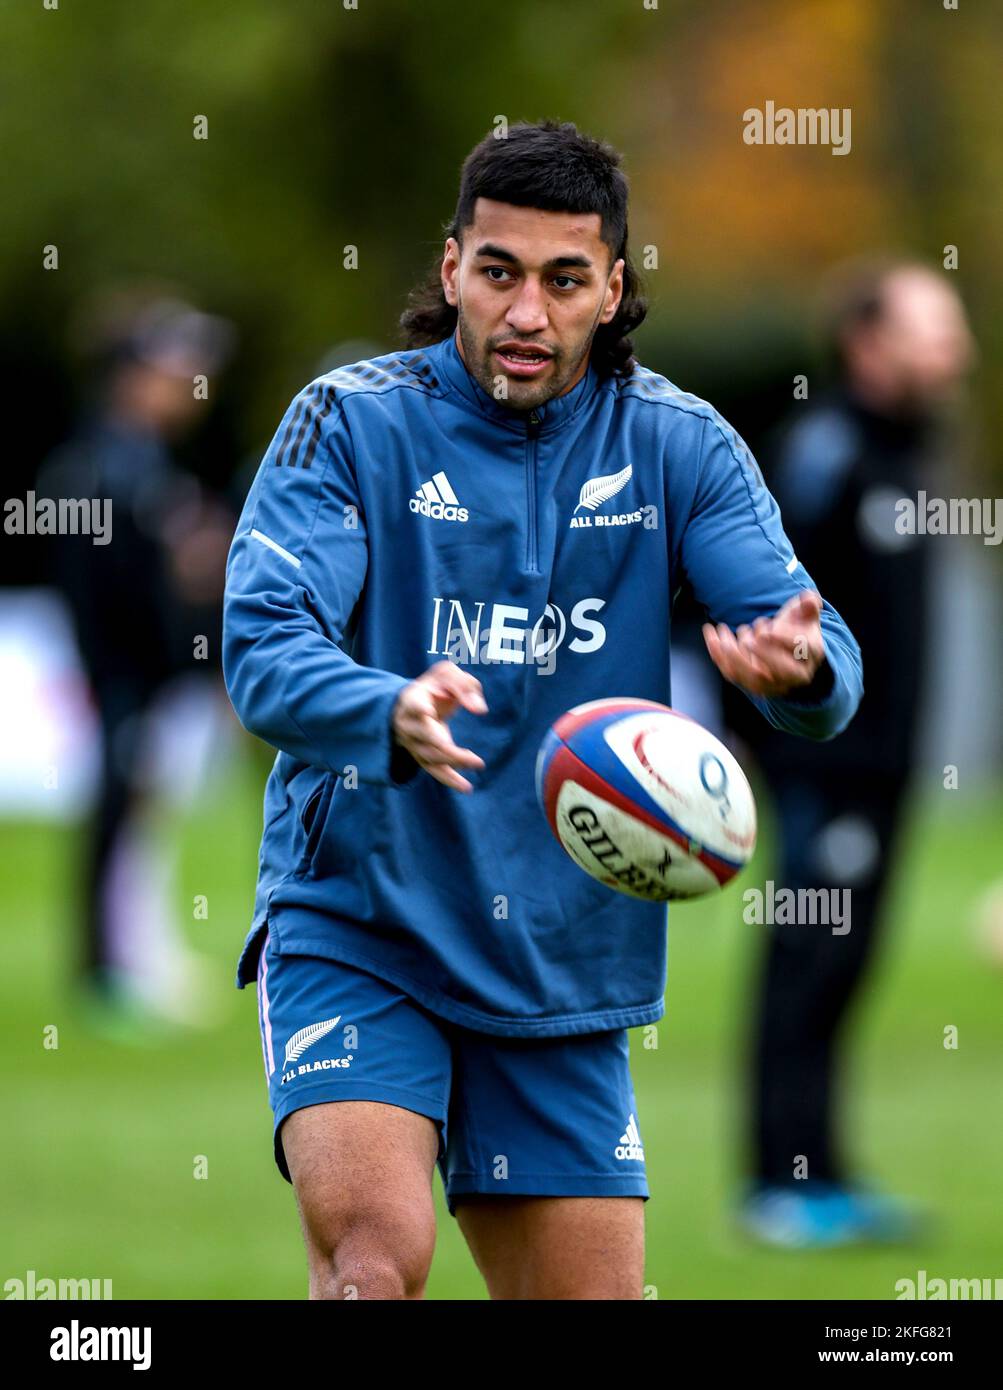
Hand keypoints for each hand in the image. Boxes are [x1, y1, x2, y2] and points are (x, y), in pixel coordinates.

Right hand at [392, 660, 487, 792]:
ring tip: (478, 763)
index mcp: (412, 698)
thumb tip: (479, 709)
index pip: (413, 703)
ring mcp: (413, 743)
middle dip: (441, 743)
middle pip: (422, 735)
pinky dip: (450, 780)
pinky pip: (434, 771)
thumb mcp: (448, 675)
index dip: (418, 707)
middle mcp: (407, 723)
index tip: (427, 710)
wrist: (418, 702)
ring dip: (453, 761)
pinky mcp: (422, 756)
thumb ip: (465, 686)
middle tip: (460, 749)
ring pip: (429, 756)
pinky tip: (467, 787)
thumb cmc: (436, 686)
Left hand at [702, 590, 825, 697]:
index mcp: (809, 655)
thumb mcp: (805, 618)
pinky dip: (718, 654)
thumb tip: (809, 597)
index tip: (769, 629)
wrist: (787, 657)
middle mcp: (793, 675)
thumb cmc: (796, 633)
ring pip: (753, 677)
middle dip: (763, 655)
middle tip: (747, 638)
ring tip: (724, 630)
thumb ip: (808, 606)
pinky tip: (711, 634)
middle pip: (781, 671)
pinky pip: (732, 673)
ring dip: (734, 654)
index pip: (800, 649)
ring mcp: (771, 683)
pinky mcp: (750, 683)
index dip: (784, 639)